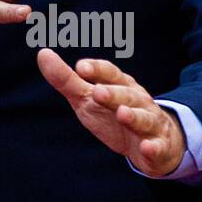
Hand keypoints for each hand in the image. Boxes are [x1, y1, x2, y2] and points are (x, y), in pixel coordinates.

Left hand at [37, 50, 185, 176]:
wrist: (151, 143)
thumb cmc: (112, 114)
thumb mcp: (87, 97)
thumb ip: (66, 79)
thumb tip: (43, 54)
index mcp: (121, 85)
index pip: (110, 73)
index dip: (97, 69)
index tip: (80, 67)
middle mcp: (138, 100)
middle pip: (126, 94)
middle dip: (113, 93)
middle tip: (98, 92)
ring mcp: (151, 123)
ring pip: (144, 118)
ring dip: (134, 116)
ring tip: (122, 114)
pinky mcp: (158, 147)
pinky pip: (157, 147)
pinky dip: (153, 147)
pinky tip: (147, 147)